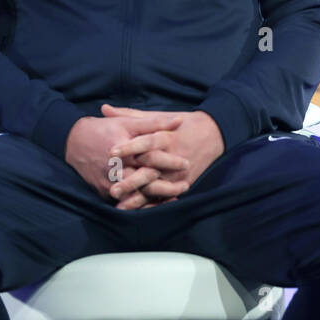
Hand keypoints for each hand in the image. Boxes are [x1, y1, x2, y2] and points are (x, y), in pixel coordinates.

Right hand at [64, 107, 187, 205]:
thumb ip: (154, 123)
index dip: (169, 161)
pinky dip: (141, 204)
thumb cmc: (103, 129)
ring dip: (156, 198)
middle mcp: (115, 169)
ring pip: (136, 196)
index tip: (186, 163)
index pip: (150, 158)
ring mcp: (108, 183)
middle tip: (186, 185)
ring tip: (176, 196)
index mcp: (123, 150)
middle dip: (166, 186)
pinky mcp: (104, 192)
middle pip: (144, 182)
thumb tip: (179, 121)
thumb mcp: (128, 123)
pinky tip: (156, 204)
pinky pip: (125, 202)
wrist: (72, 142)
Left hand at [104, 106, 224, 210]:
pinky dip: (151, 204)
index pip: (146, 142)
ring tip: (120, 205)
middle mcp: (172, 156)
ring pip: (156, 187)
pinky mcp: (184, 182)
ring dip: (138, 198)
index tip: (111, 152)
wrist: (214, 133)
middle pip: (150, 170)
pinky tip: (137, 210)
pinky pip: (166, 196)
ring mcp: (179, 172)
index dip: (129, 147)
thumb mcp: (159, 116)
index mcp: (166, 137)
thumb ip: (130, 114)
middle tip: (113, 189)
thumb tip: (104, 109)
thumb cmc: (183, 123)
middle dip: (131, 181)